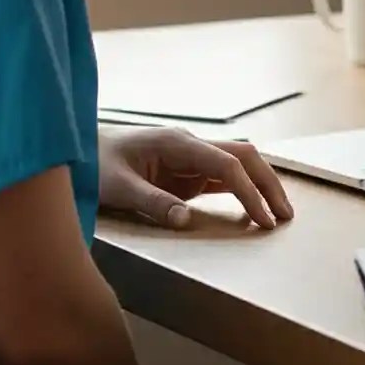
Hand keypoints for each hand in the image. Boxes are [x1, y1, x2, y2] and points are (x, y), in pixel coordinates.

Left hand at [98, 127, 294, 229]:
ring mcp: (190, 158)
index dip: (249, 192)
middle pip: (244, 156)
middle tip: (285, 216)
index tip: (262, 220)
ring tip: (278, 215)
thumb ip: (152, 202)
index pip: (227, 165)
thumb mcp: (117, 187)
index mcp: (177, 143)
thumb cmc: (94, 164)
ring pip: (239, 165)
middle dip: (268, 184)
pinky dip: (243, 192)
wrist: (79, 150)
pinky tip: (254, 211)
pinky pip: (224, 179)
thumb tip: (185, 220)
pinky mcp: (187, 172)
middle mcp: (190, 146)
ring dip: (260, 186)